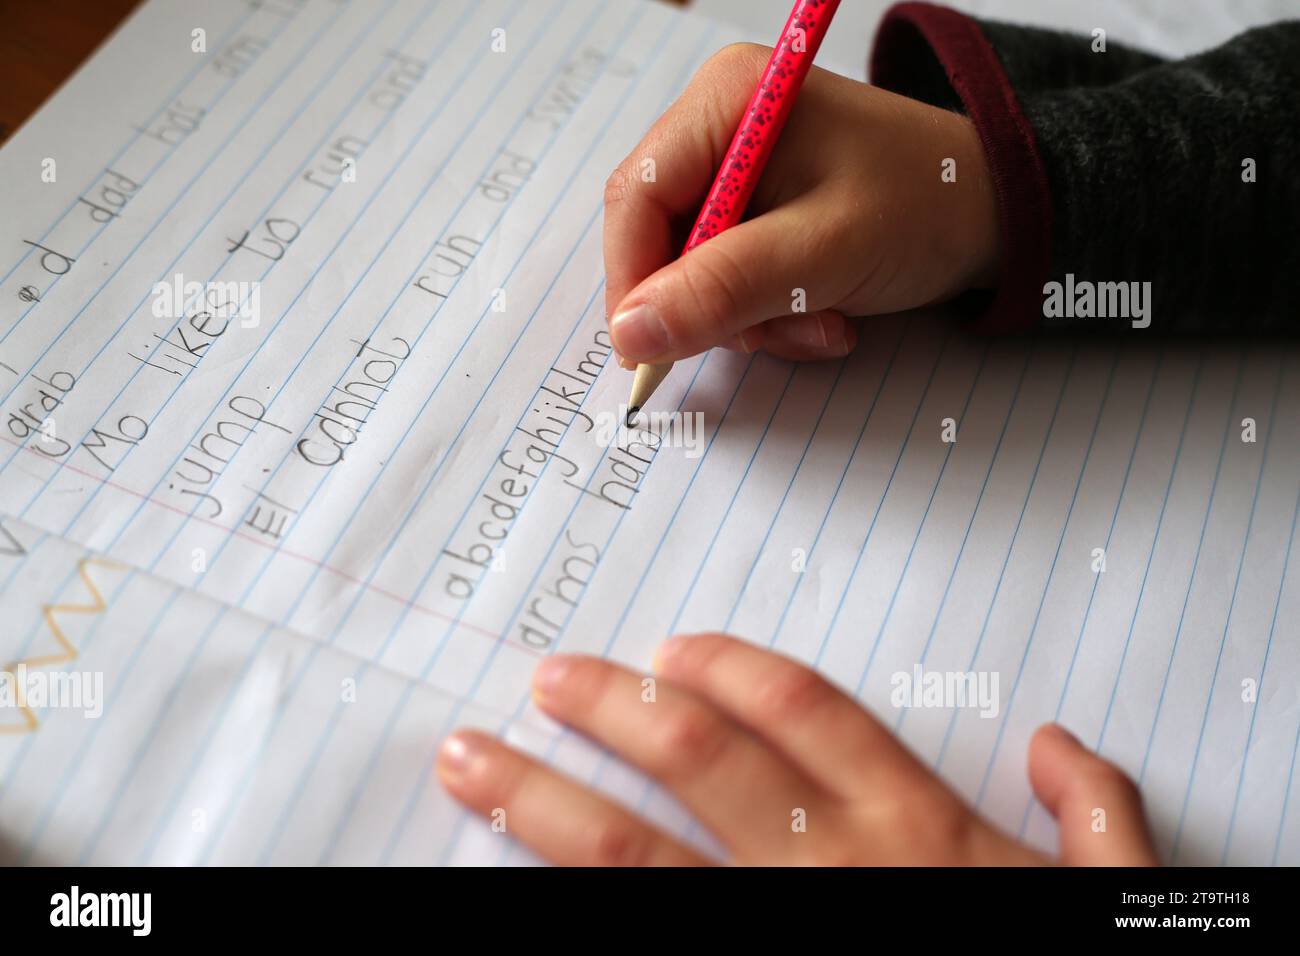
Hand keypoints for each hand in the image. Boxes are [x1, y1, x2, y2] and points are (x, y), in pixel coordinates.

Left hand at [437, 633, 1156, 865]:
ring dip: (549, 803)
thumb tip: (1062, 748)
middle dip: (613, 713)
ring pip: (639, 858)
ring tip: (479, 765)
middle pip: (702, 766)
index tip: (671, 649)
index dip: (731, 670)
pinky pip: (642, 937)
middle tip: (550, 681)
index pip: (808, 716)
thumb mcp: (1108, 899)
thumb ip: (1096, 815)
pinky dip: (576, 909)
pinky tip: (510, 893)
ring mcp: (777, 933)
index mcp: (918, 835)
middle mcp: (834, 871)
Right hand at [602, 43, 999, 368]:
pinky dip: (767, 311)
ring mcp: (738, 165)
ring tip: (817, 323)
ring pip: (692, 268)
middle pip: (659, 236)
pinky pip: (727, 274)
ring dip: (748, 317)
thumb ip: (722, 290)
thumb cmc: (924, 208)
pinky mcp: (759, 203)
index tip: (651, 351)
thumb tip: (630, 333)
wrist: (998, 211)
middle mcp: (720, 124)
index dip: (634, 282)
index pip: (637, 198)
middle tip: (766, 335)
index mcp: (725, 102)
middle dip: (709, 302)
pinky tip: (821, 313)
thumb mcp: (821, 255)